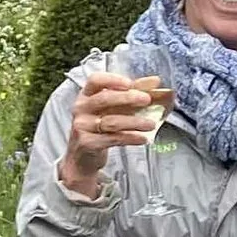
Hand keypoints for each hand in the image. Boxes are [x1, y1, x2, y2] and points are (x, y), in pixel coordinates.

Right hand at [60, 70, 163, 195]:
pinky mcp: (87, 143)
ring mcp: (82, 126)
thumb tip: (155, 82)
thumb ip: (131, 93)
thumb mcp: (112, 108)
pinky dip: (131, 138)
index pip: (95, 80)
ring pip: (111, 121)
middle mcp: (81, 108)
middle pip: (104, 99)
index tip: (131, 83)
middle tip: (147, 100)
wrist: (83, 157)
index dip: (113, 80)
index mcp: (86, 95)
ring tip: (151, 124)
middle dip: (128, 98)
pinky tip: (143, 138)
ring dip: (134, 122)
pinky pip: (113, 138)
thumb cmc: (99, 127)